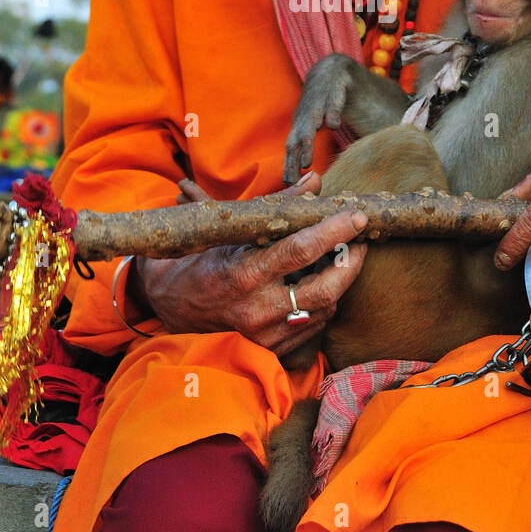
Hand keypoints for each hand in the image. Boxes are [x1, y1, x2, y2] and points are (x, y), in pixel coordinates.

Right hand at [131, 171, 367, 356]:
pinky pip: (313, 325)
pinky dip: (325, 302)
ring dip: (341, 281)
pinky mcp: (271, 350)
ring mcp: (265, 335)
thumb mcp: (232, 230)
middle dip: (352, 263)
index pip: (300, 251)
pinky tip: (322, 283)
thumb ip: (277, 206)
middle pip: (325, 289)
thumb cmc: (202, 259)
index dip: (335, 231)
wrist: (169, 305)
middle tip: (361, 241)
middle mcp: (256, 310)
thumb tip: (315, 181)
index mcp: (243, 274)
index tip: (357, 216)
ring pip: (324, 308)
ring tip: (342, 257)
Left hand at [283, 54, 354, 183]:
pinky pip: (334, 97)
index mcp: (303, 121)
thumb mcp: (315, 123)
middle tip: (294, 178)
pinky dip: (331, 110)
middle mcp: (309, 110)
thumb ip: (312, 145)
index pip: (293, 145)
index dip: (290, 163)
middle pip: (299, 135)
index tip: (289, 184)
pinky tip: (332, 125)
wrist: (333, 66)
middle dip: (295, 157)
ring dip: (307, 138)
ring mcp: (322, 94)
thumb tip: (311, 177)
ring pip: (312, 118)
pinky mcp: (338, 81)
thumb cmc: (324, 101)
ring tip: (306, 161)